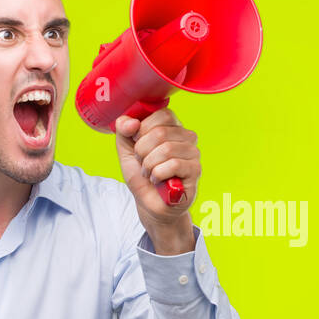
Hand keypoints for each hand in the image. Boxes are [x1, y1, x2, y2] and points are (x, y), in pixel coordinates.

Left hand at [115, 109, 198, 254]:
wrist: (150, 203)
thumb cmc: (142, 175)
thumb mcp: (125, 150)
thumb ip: (123, 130)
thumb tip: (130, 122)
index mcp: (172, 127)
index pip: (162, 115)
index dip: (143, 129)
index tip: (138, 144)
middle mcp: (187, 137)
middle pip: (160, 132)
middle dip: (142, 151)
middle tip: (143, 163)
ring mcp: (193, 153)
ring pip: (166, 149)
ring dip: (149, 165)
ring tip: (150, 173)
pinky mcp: (195, 170)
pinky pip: (173, 165)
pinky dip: (158, 175)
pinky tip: (158, 180)